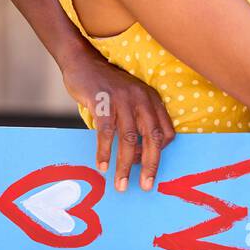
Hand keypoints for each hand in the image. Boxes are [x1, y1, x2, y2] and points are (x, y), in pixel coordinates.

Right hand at [61, 53, 174, 191]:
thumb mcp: (130, 99)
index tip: (149, 168)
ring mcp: (123, 100)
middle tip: (145, 186)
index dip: (160, 152)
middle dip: (150, 165)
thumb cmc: (107, 87)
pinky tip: (102, 165)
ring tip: (121, 183)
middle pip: (152, 138)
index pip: (166, 132)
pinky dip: (104, 152)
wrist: (83, 63)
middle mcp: (141, 99)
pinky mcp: (103, 102)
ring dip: (125, 165)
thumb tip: (138, 155)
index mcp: (152, 100)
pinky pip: (106, 132)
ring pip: (129, 139)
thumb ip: (138, 120)